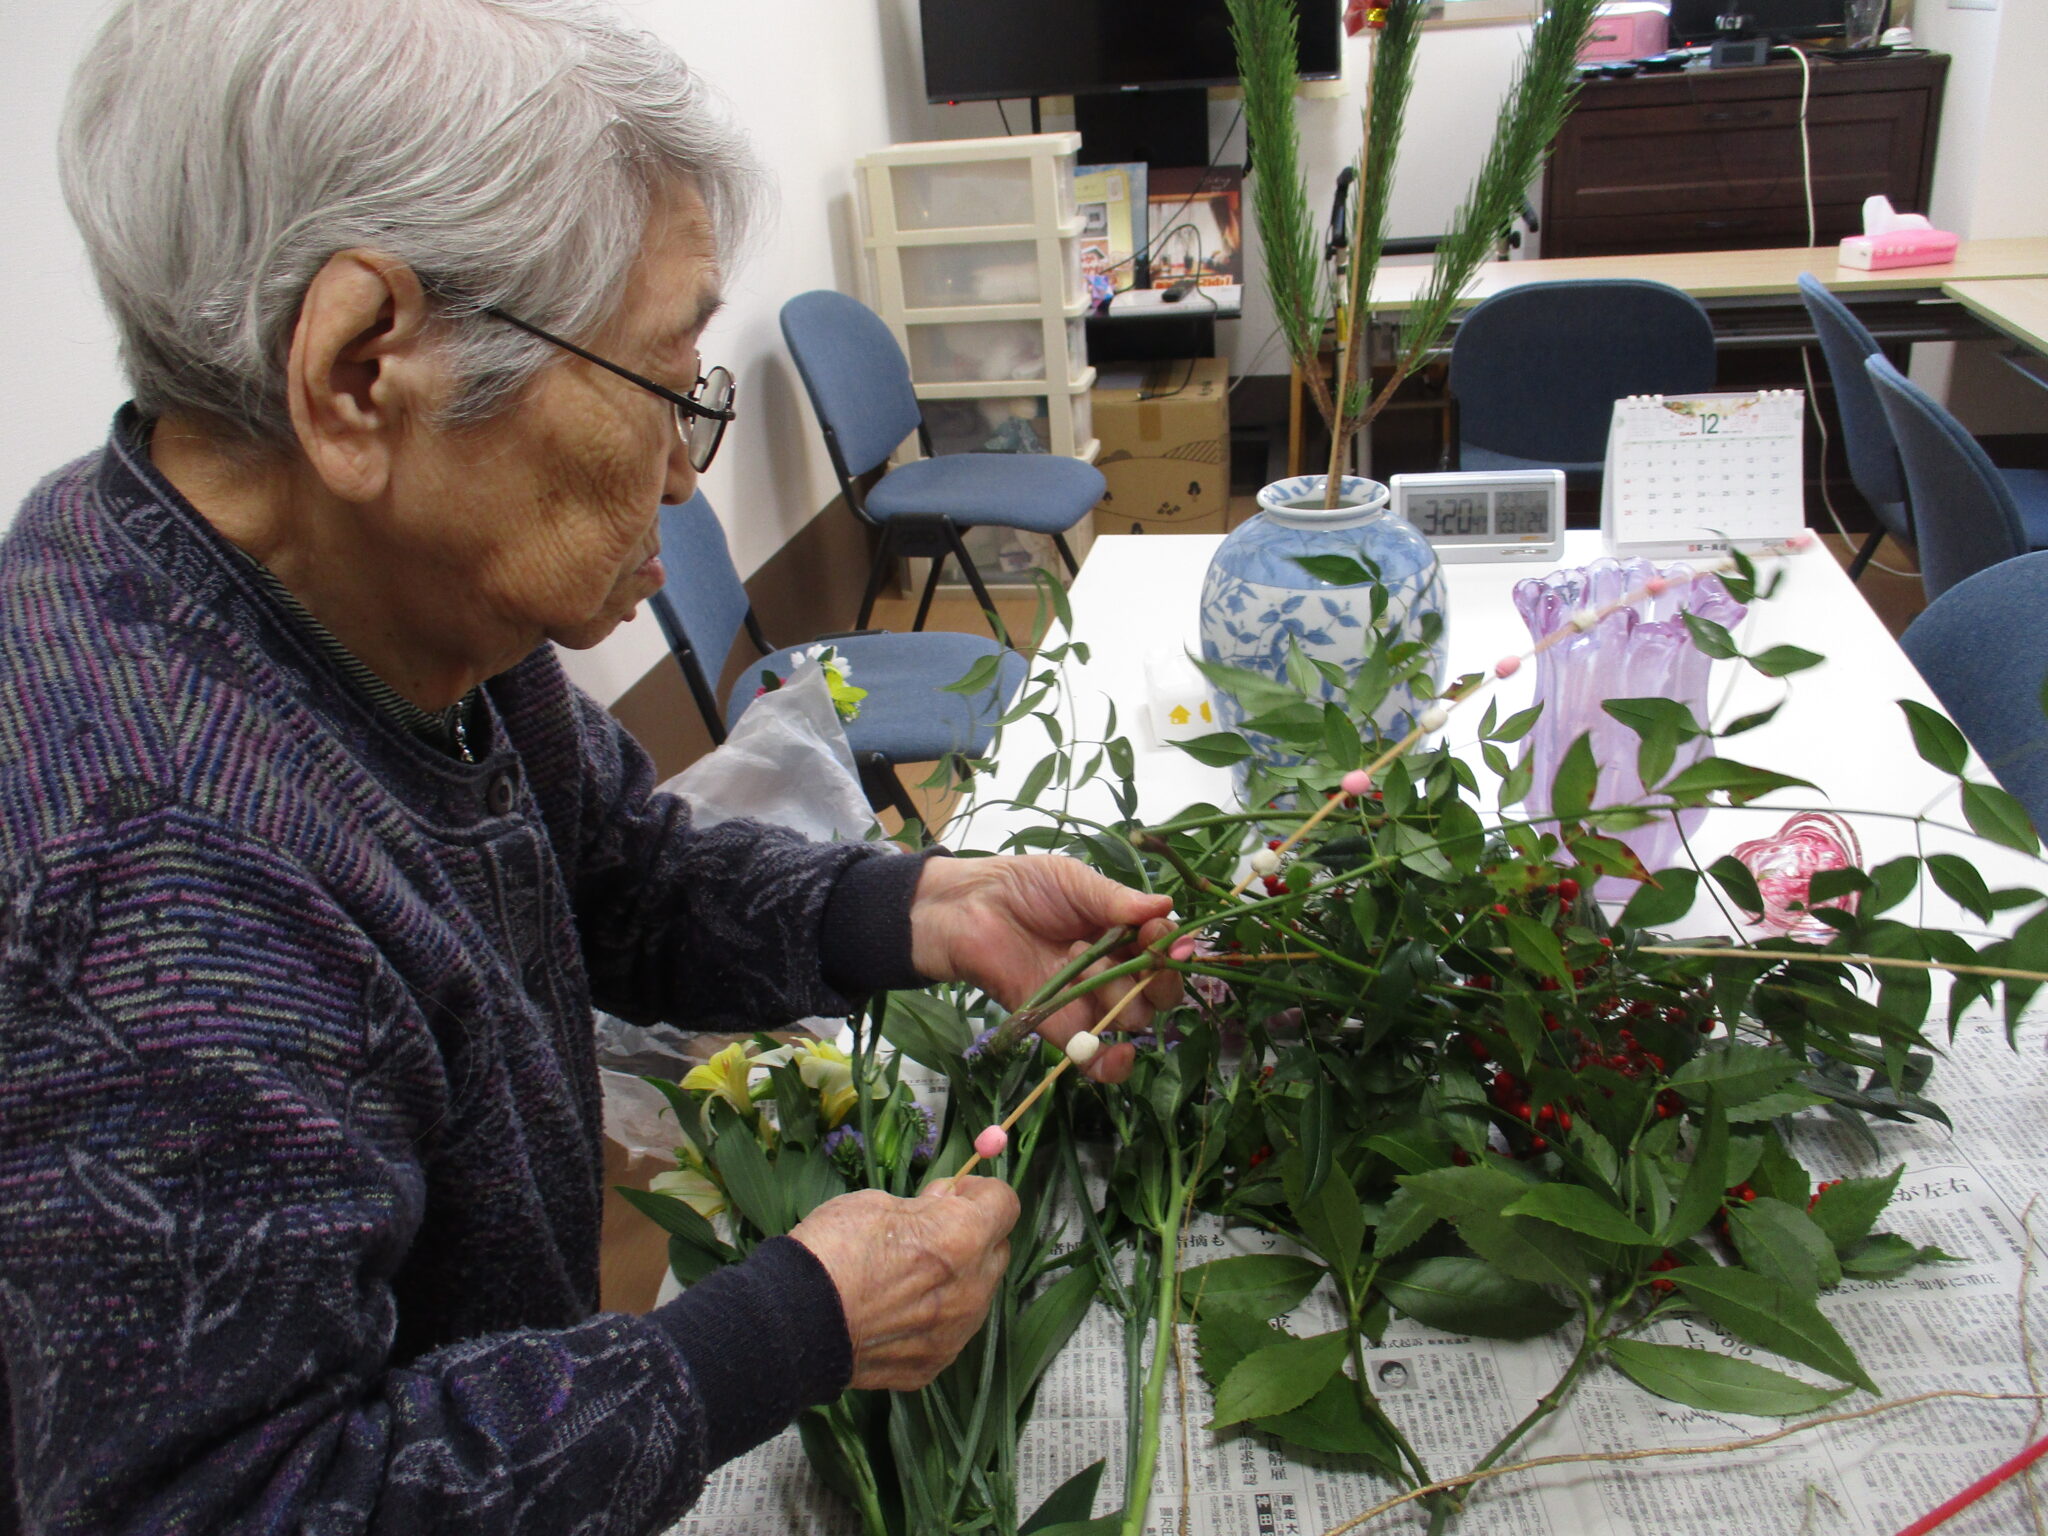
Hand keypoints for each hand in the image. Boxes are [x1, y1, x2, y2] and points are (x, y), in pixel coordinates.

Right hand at [789, 1178, 1018, 1390]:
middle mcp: (970, 1290)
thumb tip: (948, 1200)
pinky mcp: (932, 1365)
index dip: (982, 1192)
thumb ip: (926, 1205)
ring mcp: (954, 1334)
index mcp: (961, 1239)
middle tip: (931, 1231)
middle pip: (997, 1251)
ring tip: (908, 1276)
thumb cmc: (831, 1252)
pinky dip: (934, 1317)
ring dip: (957, 1278)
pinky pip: (949, 1331)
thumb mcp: (877, 1204)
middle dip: (974, 1236)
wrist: (793, 1324)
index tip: (958, 1193)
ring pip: (977, 1294)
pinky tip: (895, 1311)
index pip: (1005, 1203)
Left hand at [909, 855, 1180, 1082]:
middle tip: (1146, 959)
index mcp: (1122, 933)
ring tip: (1091, 967)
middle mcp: (1112, 970)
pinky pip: (1095, 1059)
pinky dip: (1112, 1064)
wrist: (967, 909)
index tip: (1166, 937)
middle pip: (1157, 993)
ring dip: (1124, 998)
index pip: (1162, 950)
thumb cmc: (1021, 887)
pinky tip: (1121, 1053)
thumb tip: (1166, 905)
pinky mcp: (1061, 1028)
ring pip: (1132, 1020)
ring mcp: (1088, 1001)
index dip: (1171, 946)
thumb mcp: (1074, 882)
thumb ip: (1116, 900)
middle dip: (1159, 979)